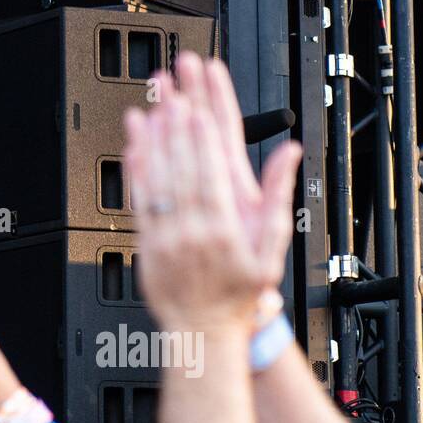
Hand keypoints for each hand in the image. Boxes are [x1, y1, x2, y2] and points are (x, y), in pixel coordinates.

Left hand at [122, 54, 300, 333]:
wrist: (203, 332)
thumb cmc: (239, 294)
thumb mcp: (271, 251)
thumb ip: (277, 199)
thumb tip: (289, 156)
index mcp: (224, 227)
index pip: (212, 170)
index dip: (203, 137)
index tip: (198, 106)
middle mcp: (192, 227)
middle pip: (182, 165)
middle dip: (176, 124)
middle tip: (172, 90)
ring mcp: (166, 234)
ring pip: (157, 177)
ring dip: (152, 137)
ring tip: (150, 105)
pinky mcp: (146, 241)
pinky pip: (138, 200)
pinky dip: (135, 170)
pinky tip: (132, 144)